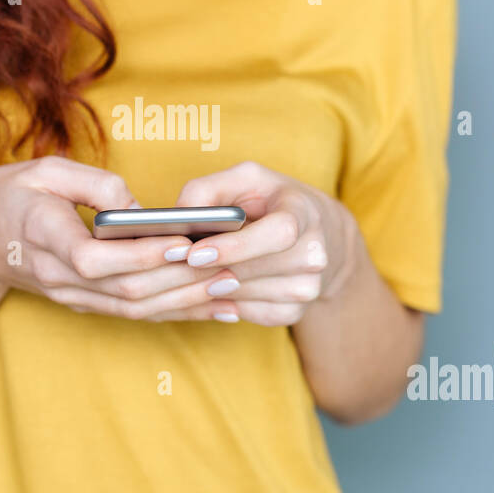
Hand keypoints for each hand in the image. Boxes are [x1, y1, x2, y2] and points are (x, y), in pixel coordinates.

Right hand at [0, 156, 237, 320]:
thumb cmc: (13, 195)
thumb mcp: (43, 169)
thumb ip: (91, 183)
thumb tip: (137, 205)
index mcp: (42, 235)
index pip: (91, 257)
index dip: (139, 254)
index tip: (181, 241)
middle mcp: (57, 275)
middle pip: (124, 288)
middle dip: (179, 280)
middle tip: (228, 264)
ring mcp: (71, 296)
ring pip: (134, 307)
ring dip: (184, 301)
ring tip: (231, 286)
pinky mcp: (85, 303)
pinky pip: (134, 312)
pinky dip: (176, 312)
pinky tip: (213, 308)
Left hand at [171, 161, 356, 326]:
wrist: (320, 235)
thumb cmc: (272, 201)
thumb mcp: (245, 179)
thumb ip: (208, 189)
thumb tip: (177, 216)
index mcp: (303, 214)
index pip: (278, 234)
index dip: (236, 247)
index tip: (195, 253)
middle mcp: (314, 254)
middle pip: (254, 270)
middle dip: (209, 269)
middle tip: (173, 265)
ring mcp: (308, 287)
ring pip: (244, 295)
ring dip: (211, 286)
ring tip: (189, 272)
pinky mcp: (295, 311)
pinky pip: (248, 313)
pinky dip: (222, 302)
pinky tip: (210, 286)